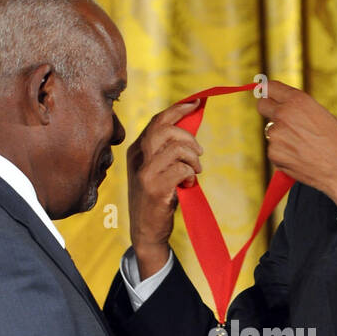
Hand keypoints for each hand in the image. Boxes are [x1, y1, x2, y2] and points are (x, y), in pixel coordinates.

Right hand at [128, 99, 203, 277]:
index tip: (197, 104)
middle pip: (166, 129)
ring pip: (176, 149)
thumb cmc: (156, 199)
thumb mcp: (156, 171)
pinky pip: (181, 170)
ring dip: (193, 160)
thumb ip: (166, 151)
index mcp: (136, 150)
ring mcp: (144, 173)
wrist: (146, 232)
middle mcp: (137, 158)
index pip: (157, 121)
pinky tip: (189, 186)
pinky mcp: (154, 188)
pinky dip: (190, 176)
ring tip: (195, 173)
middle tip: (199, 153)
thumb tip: (189, 128)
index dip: (178, 110)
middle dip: (189, 137)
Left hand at [257, 80, 336, 212]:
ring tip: (303, 147)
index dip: (268, 91)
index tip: (267, 94)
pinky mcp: (274, 154)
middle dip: (268, 110)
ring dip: (281, 137)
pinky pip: (274, 150)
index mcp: (297, 100)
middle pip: (262, 105)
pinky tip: (300, 158)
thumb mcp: (321, 114)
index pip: (270, 87)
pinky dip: (283, 154)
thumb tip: (284, 108)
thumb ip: (299, 109)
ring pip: (271, 132)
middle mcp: (283, 114)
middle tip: (278, 118)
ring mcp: (276, 135)